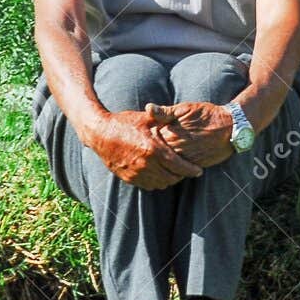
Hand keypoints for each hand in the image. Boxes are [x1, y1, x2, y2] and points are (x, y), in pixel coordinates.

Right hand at [84, 110, 202, 190]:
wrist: (100, 133)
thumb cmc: (124, 123)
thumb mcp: (145, 118)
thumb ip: (163, 118)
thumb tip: (179, 113)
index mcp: (154, 149)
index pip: (179, 166)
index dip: (191, 170)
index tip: (198, 171)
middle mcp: (146, 164)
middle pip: (172, 178)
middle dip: (181, 175)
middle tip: (185, 170)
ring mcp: (137, 173)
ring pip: (161, 184)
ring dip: (169, 179)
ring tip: (173, 172)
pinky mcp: (129, 178)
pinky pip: (148, 186)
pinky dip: (156, 182)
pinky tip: (158, 174)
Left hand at [145, 101, 236, 169]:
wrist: (230, 128)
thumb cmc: (207, 115)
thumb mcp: (185, 108)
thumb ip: (165, 112)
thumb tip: (148, 108)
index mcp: (170, 132)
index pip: (150, 139)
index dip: (147, 137)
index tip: (143, 137)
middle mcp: (176, 148)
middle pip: (156, 153)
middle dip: (152, 151)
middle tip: (146, 149)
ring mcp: (185, 158)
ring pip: (166, 163)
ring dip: (162, 161)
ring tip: (158, 157)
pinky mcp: (193, 166)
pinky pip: (178, 169)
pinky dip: (173, 167)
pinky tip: (171, 163)